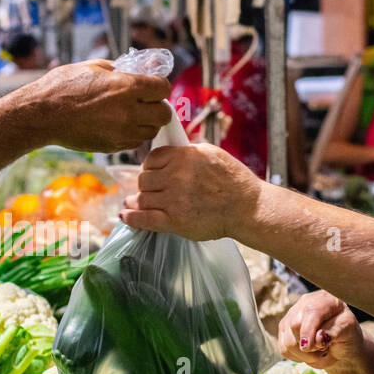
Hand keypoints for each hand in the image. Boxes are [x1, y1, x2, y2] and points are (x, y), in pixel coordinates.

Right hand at [15, 60, 171, 152]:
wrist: (42, 114)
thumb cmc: (63, 87)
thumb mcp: (94, 67)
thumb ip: (121, 68)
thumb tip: (140, 67)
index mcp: (127, 87)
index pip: (163, 88)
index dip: (158, 86)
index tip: (150, 86)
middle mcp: (129, 111)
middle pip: (164, 114)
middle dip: (157, 107)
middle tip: (145, 102)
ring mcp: (121, 132)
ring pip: (151, 131)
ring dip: (146, 122)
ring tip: (131, 114)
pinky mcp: (112, 146)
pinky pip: (135, 142)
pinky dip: (132, 135)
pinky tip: (119, 125)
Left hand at [120, 142, 256, 240]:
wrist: (247, 207)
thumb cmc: (233, 181)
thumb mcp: (211, 153)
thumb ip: (187, 152)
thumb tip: (168, 152)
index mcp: (184, 156)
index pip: (151, 159)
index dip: (150, 166)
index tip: (153, 173)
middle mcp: (176, 176)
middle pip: (144, 179)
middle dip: (145, 185)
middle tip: (150, 190)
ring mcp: (174, 199)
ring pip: (142, 198)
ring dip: (137, 201)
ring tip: (134, 203)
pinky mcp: (175, 221)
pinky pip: (144, 218)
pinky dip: (131, 217)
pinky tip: (125, 215)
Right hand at [277, 290, 362, 369]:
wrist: (341, 342)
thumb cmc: (347, 333)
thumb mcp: (348, 330)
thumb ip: (335, 331)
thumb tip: (318, 338)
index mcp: (324, 298)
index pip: (310, 311)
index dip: (308, 331)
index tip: (309, 347)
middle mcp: (304, 303)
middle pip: (295, 326)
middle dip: (310, 347)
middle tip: (325, 349)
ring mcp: (291, 316)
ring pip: (288, 342)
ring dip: (305, 356)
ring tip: (319, 353)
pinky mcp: (284, 330)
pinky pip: (284, 349)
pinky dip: (298, 357)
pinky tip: (309, 354)